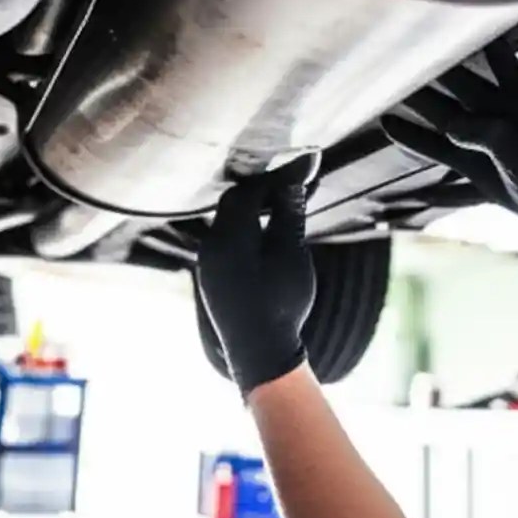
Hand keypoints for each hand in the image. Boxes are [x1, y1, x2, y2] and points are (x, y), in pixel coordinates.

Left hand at [196, 160, 316, 395]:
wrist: (260, 354)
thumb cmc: (280, 303)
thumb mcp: (291, 254)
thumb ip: (290, 212)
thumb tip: (295, 175)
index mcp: (229, 235)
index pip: (253, 190)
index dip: (280, 175)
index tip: (309, 163)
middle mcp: (211, 244)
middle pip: (237, 200)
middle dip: (267, 187)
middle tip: (298, 179)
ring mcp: (208, 261)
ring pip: (231, 219)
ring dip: (259, 206)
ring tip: (289, 201)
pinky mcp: (213, 275)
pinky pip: (228, 237)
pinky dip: (250, 226)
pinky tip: (271, 228)